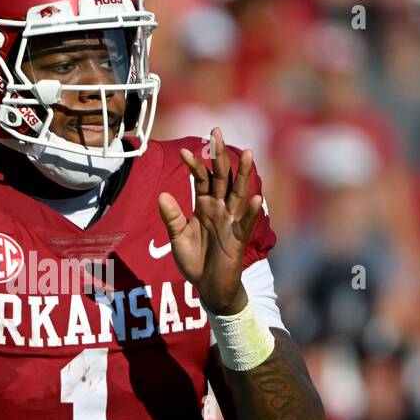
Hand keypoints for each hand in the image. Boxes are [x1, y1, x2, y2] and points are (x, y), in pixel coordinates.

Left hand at [157, 127, 263, 315]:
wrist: (209, 288)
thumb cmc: (195, 261)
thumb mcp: (177, 238)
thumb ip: (171, 217)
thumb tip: (162, 194)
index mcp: (204, 206)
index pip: (201, 179)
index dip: (194, 165)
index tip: (186, 150)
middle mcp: (220, 209)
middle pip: (222, 177)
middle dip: (220, 155)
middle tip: (217, 130)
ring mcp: (231, 222)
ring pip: (239, 194)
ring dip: (244, 175)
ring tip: (249, 153)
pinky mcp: (238, 240)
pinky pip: (245, 224)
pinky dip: (252, 212)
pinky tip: (258, 199)